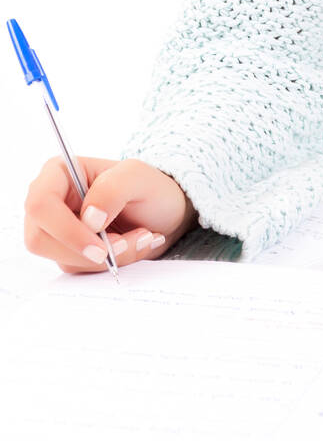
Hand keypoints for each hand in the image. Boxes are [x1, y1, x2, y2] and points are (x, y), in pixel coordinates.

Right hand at [23, 155, 198, 273]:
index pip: (41, 205)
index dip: (66, 230)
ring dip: (105, 257)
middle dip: (86, 250)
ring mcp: (56, 229)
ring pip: (62, 258)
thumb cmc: (150, 188)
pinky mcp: (68, 250)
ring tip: (138, 238)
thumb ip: (113, 189)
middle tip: (126, 244)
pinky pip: (78, 268)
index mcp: (59, 173)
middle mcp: (50, 201)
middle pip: (41, 239)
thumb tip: (88, 218)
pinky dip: (109, 263)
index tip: (100, 247)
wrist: (164, 213)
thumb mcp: (139, 176)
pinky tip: (131, 245)